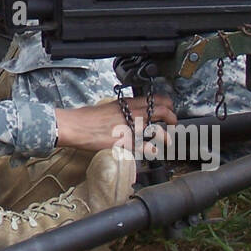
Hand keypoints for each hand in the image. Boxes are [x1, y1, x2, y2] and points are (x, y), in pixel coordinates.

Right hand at [53, 95, 176, 151]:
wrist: (76, 126)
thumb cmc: (87, 117)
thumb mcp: (108, 107)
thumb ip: (121, 110)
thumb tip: (127, 113)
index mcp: (128, 103)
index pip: (155, 99)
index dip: (167, 104)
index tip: (169, 108)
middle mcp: (132, 114)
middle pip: (162, 112)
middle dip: (172, 118)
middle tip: (173, 123)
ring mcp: (131, 129)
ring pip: (158, 130)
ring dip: (166, 136)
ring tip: (168, 141)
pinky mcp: (126, 143)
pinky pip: (145, 148)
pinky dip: (152, 150)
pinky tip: (153, 151)